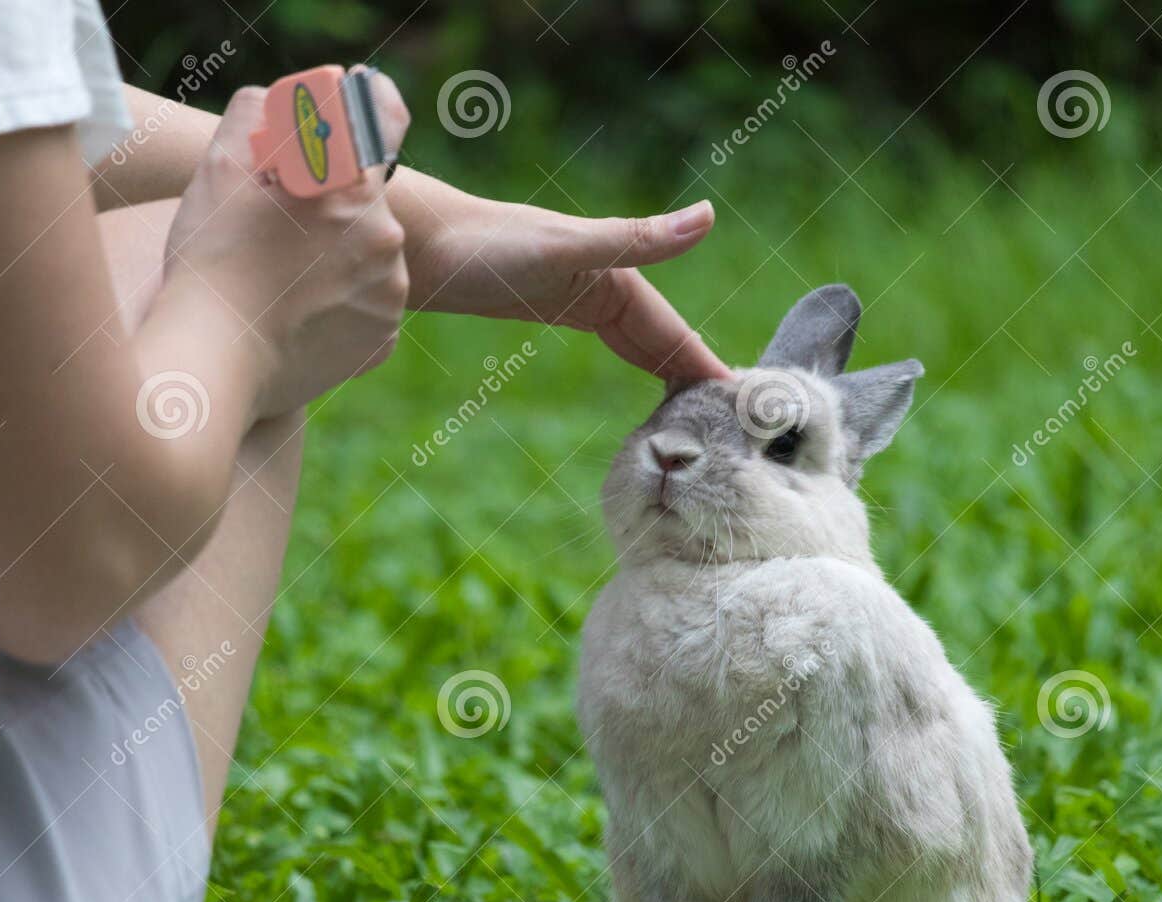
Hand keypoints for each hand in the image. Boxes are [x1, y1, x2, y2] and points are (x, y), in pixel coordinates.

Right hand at [161, 71, 411, 417]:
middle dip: (332, 206)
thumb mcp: (221, 168)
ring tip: (283, 278)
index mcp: (356, 192)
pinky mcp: (381, 342)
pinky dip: (340, 309)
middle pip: (366, 205)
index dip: (373, 103)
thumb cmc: (212, 261)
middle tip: (281, 225)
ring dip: (337, 261)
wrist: (213, 360)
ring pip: (368, 260)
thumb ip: (255, 114)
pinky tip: (299, 315)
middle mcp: (388, 243)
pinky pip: (367, 311)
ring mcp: (389, 298)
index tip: (366, 93)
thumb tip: (277, 100)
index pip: (382, 124)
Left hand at [391, 172, 729, 380]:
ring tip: (701, 411)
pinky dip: (638, 359)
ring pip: (641, 340)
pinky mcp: (555, 302)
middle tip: (733, 427)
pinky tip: (646, 374)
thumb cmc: (485, 245)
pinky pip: (615, 339)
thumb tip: (707, 216)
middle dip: (697, 377)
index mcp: (617, 275)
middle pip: (664, 340)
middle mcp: (608, 280)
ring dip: (672, 371)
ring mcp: (582, 291)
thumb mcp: (565, 248)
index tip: (744, 408)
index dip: (707, 369)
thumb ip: (636, 239)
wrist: (417, 239)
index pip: (676, 334)